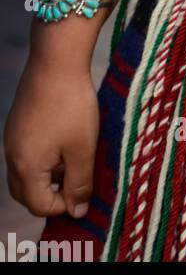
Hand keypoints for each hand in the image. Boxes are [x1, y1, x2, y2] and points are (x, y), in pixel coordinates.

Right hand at [4, 55, 99, 220]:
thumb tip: (77, 212)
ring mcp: (12, 139)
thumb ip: (79, 184)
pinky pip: (25, 154)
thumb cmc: (72, 106)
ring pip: (25, 174)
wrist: (56, 61)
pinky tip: (65, 141)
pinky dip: (43, 159)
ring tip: (74, 160)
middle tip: (78, 182)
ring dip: (47, 177)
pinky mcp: (17, 124)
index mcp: (26, 168)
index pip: (39, 206)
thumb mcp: (83, 148)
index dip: (64, 206)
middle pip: (27, 194)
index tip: (85, 193)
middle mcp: (12, 157)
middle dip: (51, 196)